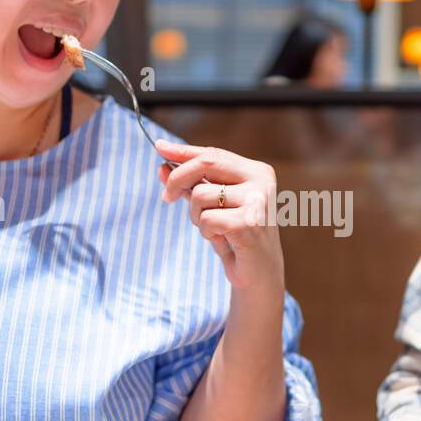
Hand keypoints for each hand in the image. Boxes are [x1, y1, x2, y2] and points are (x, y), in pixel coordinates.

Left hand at [156, 139, 284, 293]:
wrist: (259, 272)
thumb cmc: (236, 237)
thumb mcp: (212, 206)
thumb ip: (192, 184)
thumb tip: (162, 166)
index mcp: (256, 171)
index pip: (213, 154)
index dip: (183, 151)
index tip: (159, 148)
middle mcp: (260, 180)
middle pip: (206, 163)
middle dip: (178, 179)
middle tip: (167, 198)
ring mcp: (257, 200)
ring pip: (201, 194)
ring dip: (196, 216)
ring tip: (212, 229)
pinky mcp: (249, 222)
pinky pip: (207, 219)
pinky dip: (207, 232)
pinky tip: (222, 239)